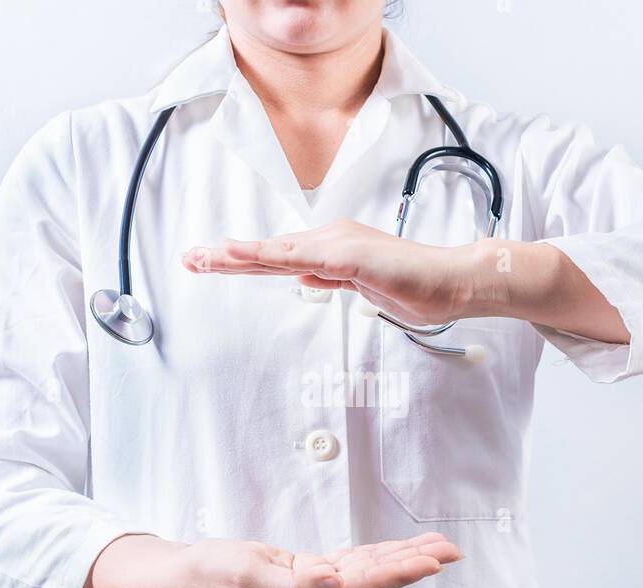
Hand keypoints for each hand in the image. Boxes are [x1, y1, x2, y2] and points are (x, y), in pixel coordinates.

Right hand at [86, 532, 461, 587]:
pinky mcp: (303, 573)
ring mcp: (312, 586)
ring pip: (368, 569)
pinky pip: (350, 562)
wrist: (183, 578)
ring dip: (402, 556)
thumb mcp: (246, 576)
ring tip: (436, 544)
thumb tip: (332, 583)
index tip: (434, 560)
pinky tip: (394, 549)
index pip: (366, 584)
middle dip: (415, 562)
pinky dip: (375, 553)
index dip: (402, 571)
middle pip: (377, 577)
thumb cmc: (209, 577)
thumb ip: (291, 586)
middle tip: (452, 548)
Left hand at [183, 219, 472, 325]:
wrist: (453, 282)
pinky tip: (241, 254)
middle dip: (227, 257)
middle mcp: (330, 241)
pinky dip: (268, 255)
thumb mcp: (363, 289)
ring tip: (204, 257)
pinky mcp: (350, 257)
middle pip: (269, 253)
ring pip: (278, 253)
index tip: (208, 264)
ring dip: (238, 255)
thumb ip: (332, 281)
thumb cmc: (416, 287)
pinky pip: (301, 258)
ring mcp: (339, 246)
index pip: (277, 260)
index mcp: (331, 252)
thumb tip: (304, 279)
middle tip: (189, 260)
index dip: (241, 262)